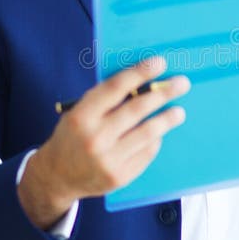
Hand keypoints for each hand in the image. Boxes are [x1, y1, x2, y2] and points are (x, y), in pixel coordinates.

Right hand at [18, 56, 189, 228]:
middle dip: (163, 94)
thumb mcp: (79, 113)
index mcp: (81, 116)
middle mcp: (95, 138)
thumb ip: (106, 100)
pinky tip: (159, 134)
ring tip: (179, 111)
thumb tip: (143, 81)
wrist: (57, 176)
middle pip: (137, 110)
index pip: (115, 88)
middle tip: (181, 83)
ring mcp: (108, 160)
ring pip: (147, 133)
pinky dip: (154, 140)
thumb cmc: (73, 136)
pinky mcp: (120, 177)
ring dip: (167, 119)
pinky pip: (146, 153)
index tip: (160, 62)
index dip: (139, 73)